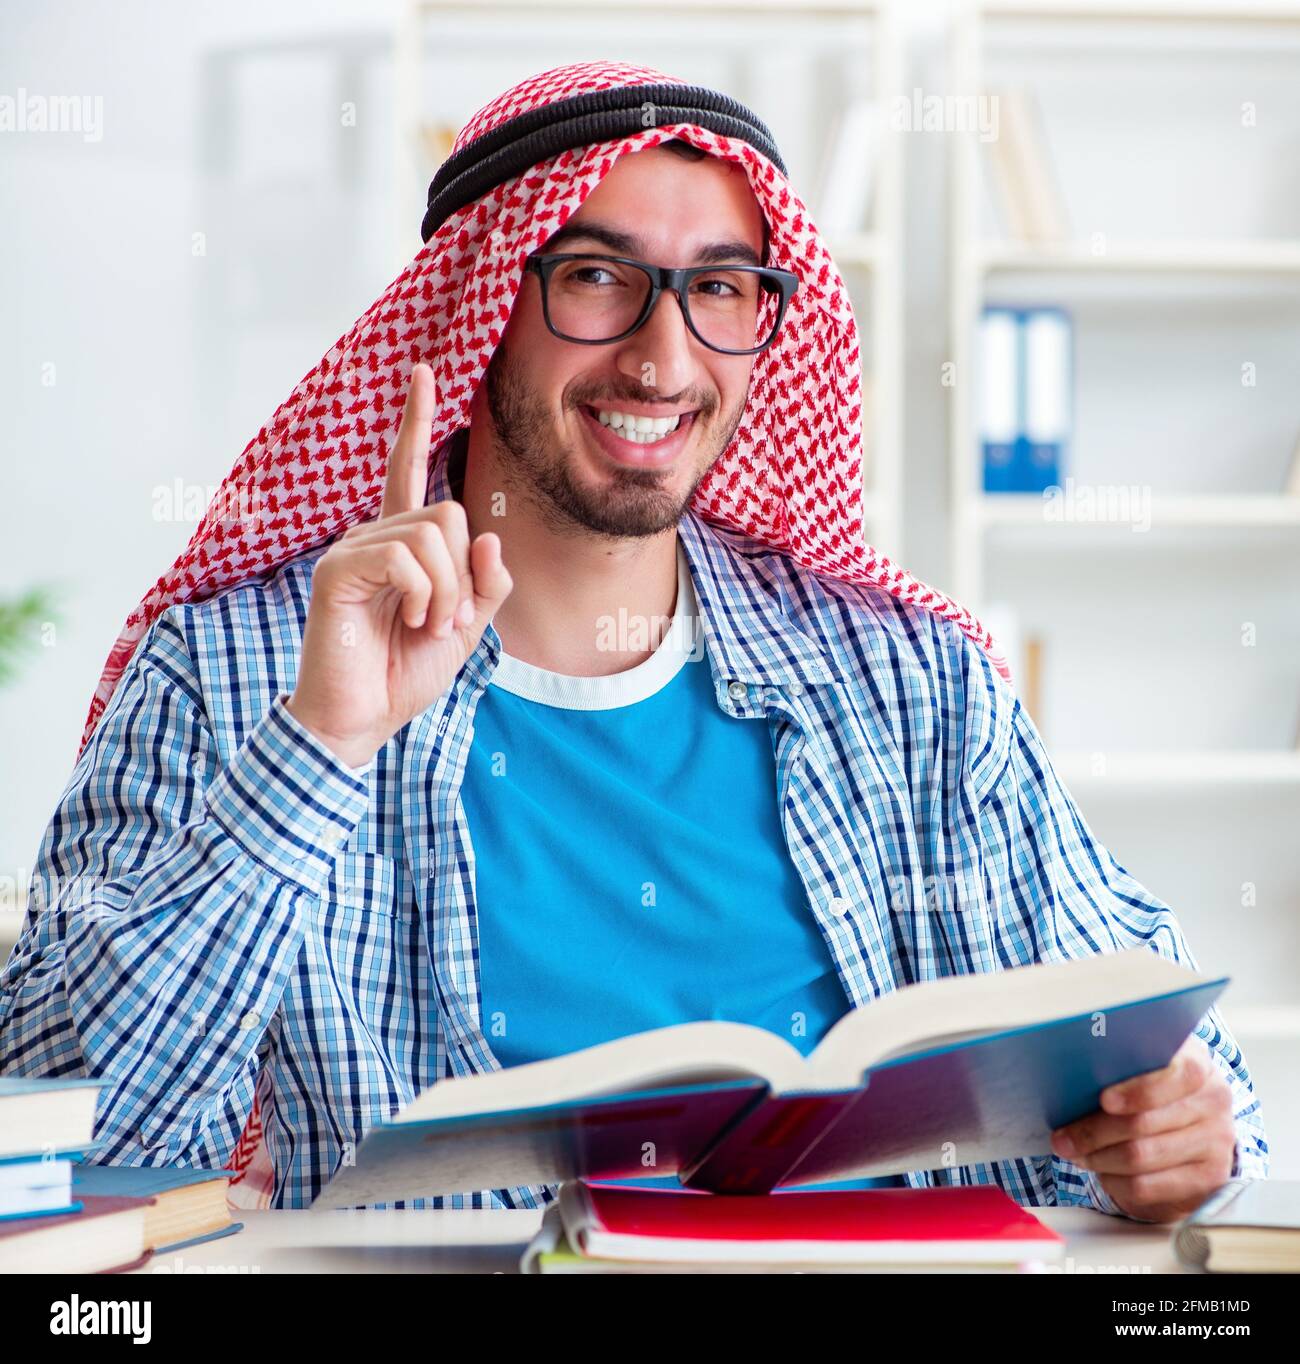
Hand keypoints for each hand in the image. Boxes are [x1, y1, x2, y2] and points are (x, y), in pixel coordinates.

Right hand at [286, 363, 511, 767]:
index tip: (423, 371)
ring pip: (434, 535)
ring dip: (448, 593)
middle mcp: (374, 536)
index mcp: (401, 545)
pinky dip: (425, 597)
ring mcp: (353, 549)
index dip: (416, 420)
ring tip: (426, 627)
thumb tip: (491, 540)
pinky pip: (406, 558)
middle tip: (445, 622)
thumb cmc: (405, 673)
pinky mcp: (338, 570)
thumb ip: (485, 585)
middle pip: (450, 514)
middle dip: (465, 577)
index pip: (408, 470)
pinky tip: (408, 623)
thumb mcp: (467, 629)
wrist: (363, 720)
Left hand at [1050, 1036, 1237, 1222]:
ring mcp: (1216, 1141)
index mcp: (1196, 1063)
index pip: (1172, 1076)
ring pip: (1142, 1157)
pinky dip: (1116, 1181)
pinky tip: (1101, 1172)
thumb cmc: (1151, 1087)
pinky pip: (1148, 1186)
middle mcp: (1214, 1101)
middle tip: (1062, 1139)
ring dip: (1099, 1158)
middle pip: (1145, 1123)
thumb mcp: (1143, 1067)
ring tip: (1075, 1154)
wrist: (1192, 1126)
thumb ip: (1119, 1066)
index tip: (1103, 1100)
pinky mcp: (1209, 1178)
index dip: (1136, 1091)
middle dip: (1094, 1132)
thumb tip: (1071, 1079)